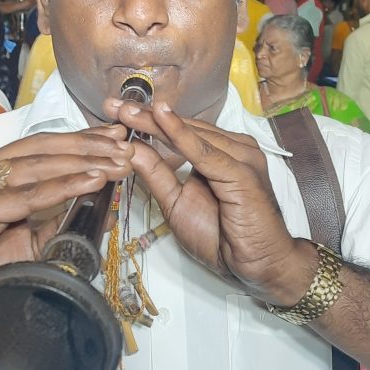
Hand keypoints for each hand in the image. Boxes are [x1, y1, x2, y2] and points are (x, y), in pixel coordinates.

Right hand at [0, 125, 133, 346]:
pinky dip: (62, 187)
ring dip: (82, 162)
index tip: (116, 137)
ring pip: (35, 166)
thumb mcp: (24, 243)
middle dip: (88, 145)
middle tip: (125, 144)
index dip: (79, 139)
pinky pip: (25, 196)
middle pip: (40, 149)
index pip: (39, 147)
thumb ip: (55, 222)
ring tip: (118, 162)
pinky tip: (91, 182)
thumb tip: (102, 208)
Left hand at [103, 98, 312, 304]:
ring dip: (157, 121)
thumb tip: (131, 149)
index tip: (114, 111)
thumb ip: (157, 175)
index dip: (148, 121)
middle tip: (111, 104)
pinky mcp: (242, 172)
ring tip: (126, 110)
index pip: (180, 132)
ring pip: (192, 134)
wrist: (257, 265)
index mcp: (220, 155)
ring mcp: (241, 157)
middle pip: (184, 127)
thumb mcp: (176, 203)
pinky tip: (161, 119)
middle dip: (146, 116)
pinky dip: (181, 135)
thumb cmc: (222, 237)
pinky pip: (205, 151)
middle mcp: (233, 149)